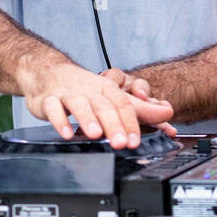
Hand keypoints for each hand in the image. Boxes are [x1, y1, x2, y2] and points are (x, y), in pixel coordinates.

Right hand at [21, 59, 174, 147]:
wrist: (48, 73)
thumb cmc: (84, 88)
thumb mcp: (112, 96)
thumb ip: (140, 108)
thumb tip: (168, 113)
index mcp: (107, 88)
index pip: (123, 104)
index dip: (131, 122)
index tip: (136, 140)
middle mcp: (89, 89)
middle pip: (103, 106)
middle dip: (113, 124)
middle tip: (121, 143)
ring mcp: (68, 93)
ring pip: (79, 104)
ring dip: (88, 119)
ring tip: (96, 135)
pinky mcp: (48, 100)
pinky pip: (53, 108)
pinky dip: (60, 121)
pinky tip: (67, 134)